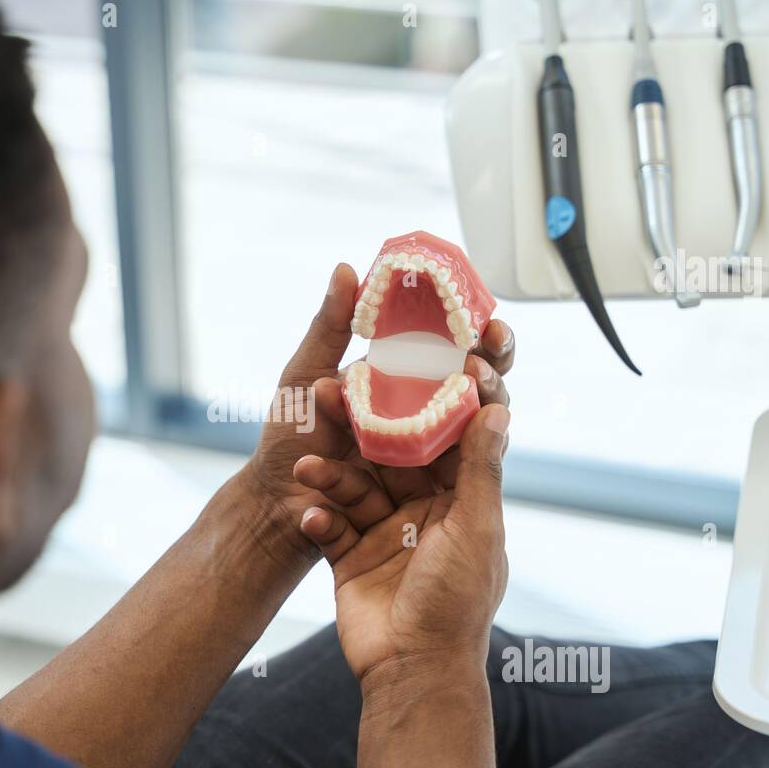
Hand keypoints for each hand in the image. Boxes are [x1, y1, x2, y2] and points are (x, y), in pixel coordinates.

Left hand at [240, 264, 516, 565]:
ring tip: (472, 388)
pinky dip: (475, 451)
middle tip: (484, 360)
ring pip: (480, 430)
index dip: (480, 336)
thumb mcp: (305, 374)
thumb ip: (329, 326)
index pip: (454, 352)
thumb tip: (347, 268)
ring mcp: (427, 454)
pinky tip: (479, 433)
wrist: (275, 499)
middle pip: (479, 389)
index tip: (490, 323)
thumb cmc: (289, 436)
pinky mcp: (425, 491)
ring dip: (486, 407)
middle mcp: (422, 413)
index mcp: (400, 380)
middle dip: (494, 371)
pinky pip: (461, 473)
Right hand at [293, 405, 510, 683]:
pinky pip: (330, 524)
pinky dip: (319, 518)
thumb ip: (479, 471)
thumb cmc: (455, 604)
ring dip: (329, 475)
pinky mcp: (351, 555)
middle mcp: (423, 510)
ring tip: (305, 466)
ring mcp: (384, 532)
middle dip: (363, 425)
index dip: (440, 399)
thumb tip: (497, 410)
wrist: (412, 673)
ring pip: (353, 486)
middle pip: (390, 454)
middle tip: (333, 388)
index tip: (430, 360)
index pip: (450, 438)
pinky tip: (310, 514)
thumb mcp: (474, 530)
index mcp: (461, 501)